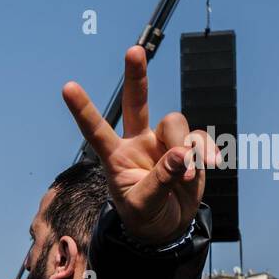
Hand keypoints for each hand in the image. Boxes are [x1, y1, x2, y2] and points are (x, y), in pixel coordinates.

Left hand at [62, 46, 215, 244]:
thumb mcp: (144, 204)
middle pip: (136, 102)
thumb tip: (180, 155)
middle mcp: (137, 142)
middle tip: (134, 50)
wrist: (167, 227)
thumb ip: (160, 180)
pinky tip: (211, 164)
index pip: (96, 130)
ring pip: (174, 122)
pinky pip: (199, 137)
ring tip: (187, 175)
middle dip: (136, 76)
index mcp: (115, 156)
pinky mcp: (188, 147)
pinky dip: (206, 150)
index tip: (67, 88)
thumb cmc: (145, 216)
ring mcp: (163, 142)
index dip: (83, 109)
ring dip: (183, 146)